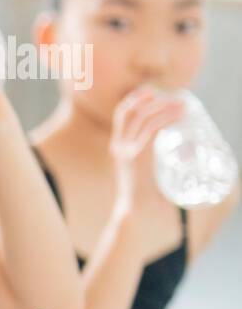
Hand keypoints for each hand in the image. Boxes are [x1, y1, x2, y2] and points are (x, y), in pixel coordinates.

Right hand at [111, 85, 184, 215]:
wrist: (137, 214)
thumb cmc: (146, 199)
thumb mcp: (148, 174)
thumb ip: (161, 163)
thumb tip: (190, 154)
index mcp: (118, 148)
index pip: (122, 114)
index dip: (137, 99)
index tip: (156, 93)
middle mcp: (118, 146)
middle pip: (130, 110)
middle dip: (150, 98)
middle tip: (174, 97)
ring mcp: (125, 151)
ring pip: (143, 117)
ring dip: (164, 106)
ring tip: (182, 104)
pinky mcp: (136, 158)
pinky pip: (151, 131)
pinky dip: (166, 119)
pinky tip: (178, 115)